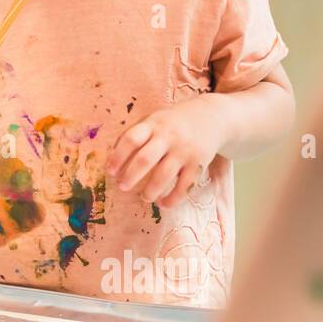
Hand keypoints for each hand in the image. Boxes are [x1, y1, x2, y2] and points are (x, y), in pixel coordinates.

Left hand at [106, 97, 224, 207]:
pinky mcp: (198, 163)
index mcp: (153, 124)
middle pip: (146, 159)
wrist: (212, 117)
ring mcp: (185, 151)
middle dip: (131, 176)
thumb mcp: (153, 120)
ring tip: (144, 197)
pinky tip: (163, 204)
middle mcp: (169, 136)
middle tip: (122, 187)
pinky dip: (173, 199)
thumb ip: (134, 135)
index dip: (118, 157)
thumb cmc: (172, 123)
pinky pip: (184, 186)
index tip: (110, 172)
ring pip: (164, 175)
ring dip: (151, 191)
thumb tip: (112, 158)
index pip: (131, 139)